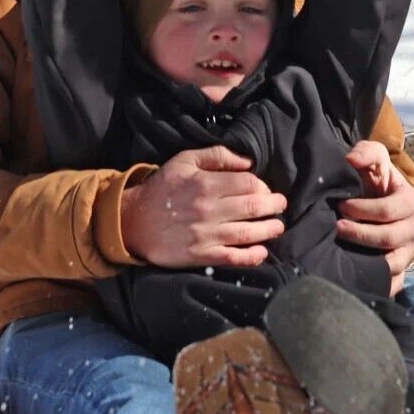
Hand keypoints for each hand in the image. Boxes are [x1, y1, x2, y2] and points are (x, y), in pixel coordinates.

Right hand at [120, 145, 287, 268]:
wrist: (132, 221)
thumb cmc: (162, 188)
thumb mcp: (185, 161)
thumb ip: (218, 155)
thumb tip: (248, 161)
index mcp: (206, 184)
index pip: (249, 183)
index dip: (264, 186)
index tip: (266, 190)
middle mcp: (208, 209)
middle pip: (253, 206)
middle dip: (274, 206)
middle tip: (280, 206)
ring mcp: (205, 234)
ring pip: (248, 232)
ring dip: (269, 230)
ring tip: (278, 227)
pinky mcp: (200, 255)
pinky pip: (232, 257)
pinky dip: (251, 256)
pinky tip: (262, 252)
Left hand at [337, 140, 413, 285]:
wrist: (383, 206)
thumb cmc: (377, 184)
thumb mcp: (375, 162)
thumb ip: (367, 152)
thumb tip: (351, 159)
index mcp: (410, 203)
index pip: (387, 211)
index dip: (362, 209)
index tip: (341, 205)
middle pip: (387, 237)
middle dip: (358, 232)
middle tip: (335, 225)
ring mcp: (408, 253)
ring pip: (389, 263)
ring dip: (363, 255)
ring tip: (340, 246)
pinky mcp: (400, 271)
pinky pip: (392, 283)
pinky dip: (377, 283)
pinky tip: (355, 275)